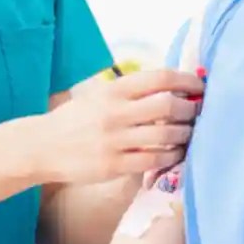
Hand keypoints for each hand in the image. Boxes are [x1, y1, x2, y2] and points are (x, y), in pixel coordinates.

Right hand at [30, 69, 203, 184]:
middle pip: (168, 106)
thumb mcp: (98, 95)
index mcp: (114, 90)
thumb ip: (129, 91)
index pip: (159, 79)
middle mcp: (115, 112)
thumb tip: (170, 88)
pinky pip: (154, 159)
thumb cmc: (75, 119)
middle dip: (190, 109)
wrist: (42, 146)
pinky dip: (171, 155)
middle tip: (197, 113)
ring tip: (188, 133)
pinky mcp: (114, 164)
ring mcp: (115, 140)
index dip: (186, 81)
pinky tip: (174, 153)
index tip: (200, 86)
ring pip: (165, 134)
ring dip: (184, 134)